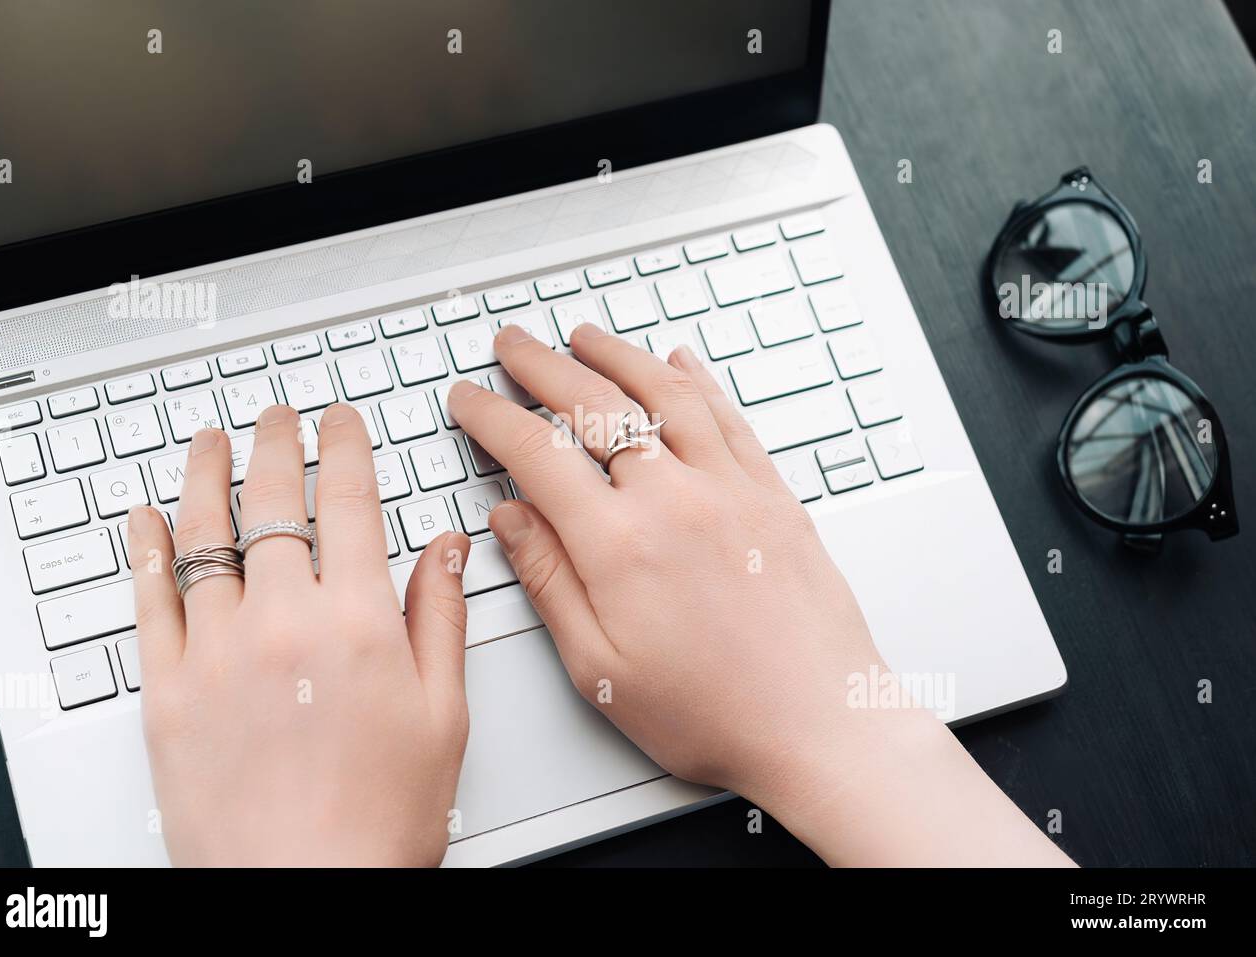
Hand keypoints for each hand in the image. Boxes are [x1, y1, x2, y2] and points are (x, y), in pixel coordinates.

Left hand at [130, 403, 471, 866]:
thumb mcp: (443, 714)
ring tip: (210, 441)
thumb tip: (448, 548)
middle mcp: (284, 622)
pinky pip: (149, 601)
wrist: (305, 893)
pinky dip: (146, 550)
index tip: (339, 422)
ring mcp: (217, 652)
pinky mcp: (168, 691)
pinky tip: (145, 520)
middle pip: (274, 504)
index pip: (350, 502)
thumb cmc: (380, 820)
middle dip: (276, 444)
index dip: (345, 447)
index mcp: (360, 622)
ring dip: (207, 476)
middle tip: (276, 417)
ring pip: (205, 536)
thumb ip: (442, 618)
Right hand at [451, 323, 1071, 865]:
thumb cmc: (714, 712)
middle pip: (595, 405)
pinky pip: (727, 416)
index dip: (492, 416)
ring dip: (617, 355)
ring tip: (583, 335)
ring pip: (664, 394)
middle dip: (542, 366)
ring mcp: (730, 488)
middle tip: (512, 343)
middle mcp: (675, 499)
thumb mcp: (601, 667)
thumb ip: (549, 582)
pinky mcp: (773, 494)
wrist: (820, 723)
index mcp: (619, 545)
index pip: (536, 452)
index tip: (469, 398)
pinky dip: (696, 381)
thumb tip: (508, 521)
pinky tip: (678, 363)